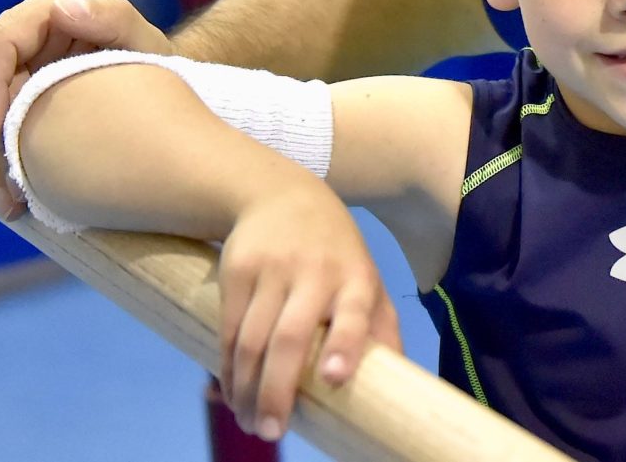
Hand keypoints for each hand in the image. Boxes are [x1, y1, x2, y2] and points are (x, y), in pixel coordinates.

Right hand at [0, 0, 172, 217]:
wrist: (160, 92)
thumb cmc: (151, 60)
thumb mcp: (142, 38)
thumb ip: (111, 16)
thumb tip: (61, 11)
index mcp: (41, 16)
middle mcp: (18, 48)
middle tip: (9, 184)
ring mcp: (10, 84)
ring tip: (11, 205)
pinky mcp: (11, 117)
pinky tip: (14, 206)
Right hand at [217, 184, 402, 440]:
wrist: (282, 194)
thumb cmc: (335, 253)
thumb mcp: (367, 278)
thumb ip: (381, 329)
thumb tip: (399, 389)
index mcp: (356, 277)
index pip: (353, 313)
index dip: (344, 346)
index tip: (333, 378)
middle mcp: (316, 272)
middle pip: (290, 338)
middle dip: (277, 390)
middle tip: (271, 431)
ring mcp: (273, 270)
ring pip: (252, 341)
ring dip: (246, 389)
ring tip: (249, 422)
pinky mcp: (237, 270)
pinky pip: (227, 330)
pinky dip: (227, 368)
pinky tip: (230, 392)